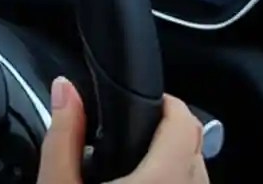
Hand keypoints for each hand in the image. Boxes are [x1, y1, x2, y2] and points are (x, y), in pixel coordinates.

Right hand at [39, 77, 208, 182]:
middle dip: (169, 132)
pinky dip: (176, 183)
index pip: (184, 120)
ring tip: (138, 164)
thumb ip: (63, 136)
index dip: (165, 102)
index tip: (144, 100)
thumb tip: (64, 89)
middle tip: (134, 132)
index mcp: (162, 178)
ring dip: (177, 161)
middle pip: (196, 146)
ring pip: (198, 175)